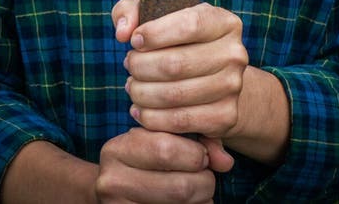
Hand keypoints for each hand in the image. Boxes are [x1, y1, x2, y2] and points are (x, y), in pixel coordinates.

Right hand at [96, 127, 216, 203]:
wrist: (114, 190)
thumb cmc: (146, 161)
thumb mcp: (163, 140)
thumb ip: (197, 141)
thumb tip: (226, 162)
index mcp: (117, 149)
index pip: (166, 148)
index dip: (196, 154)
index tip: (202, 157)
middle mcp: (112, 181)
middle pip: (179, 187)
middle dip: (204, 183)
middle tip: (205, 179)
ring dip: (202, 201)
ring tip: (199, 194)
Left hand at [112, 0, 245, 166]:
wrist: (215, 79)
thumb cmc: (179, 41)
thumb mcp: (158, 15)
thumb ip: (131, 11)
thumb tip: (123, 32)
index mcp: (224, 22)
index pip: (189, 24)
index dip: (155, 34)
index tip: (134, 40)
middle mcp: (234, 53)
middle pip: (177, 63)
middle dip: (141, 66)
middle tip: (129, 66)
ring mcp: (233, 87)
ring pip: (175, 94)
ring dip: (143, 93)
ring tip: (132, 86)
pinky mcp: (226, 116)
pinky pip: (181, 121)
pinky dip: (153, 118)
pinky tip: (140, 110)